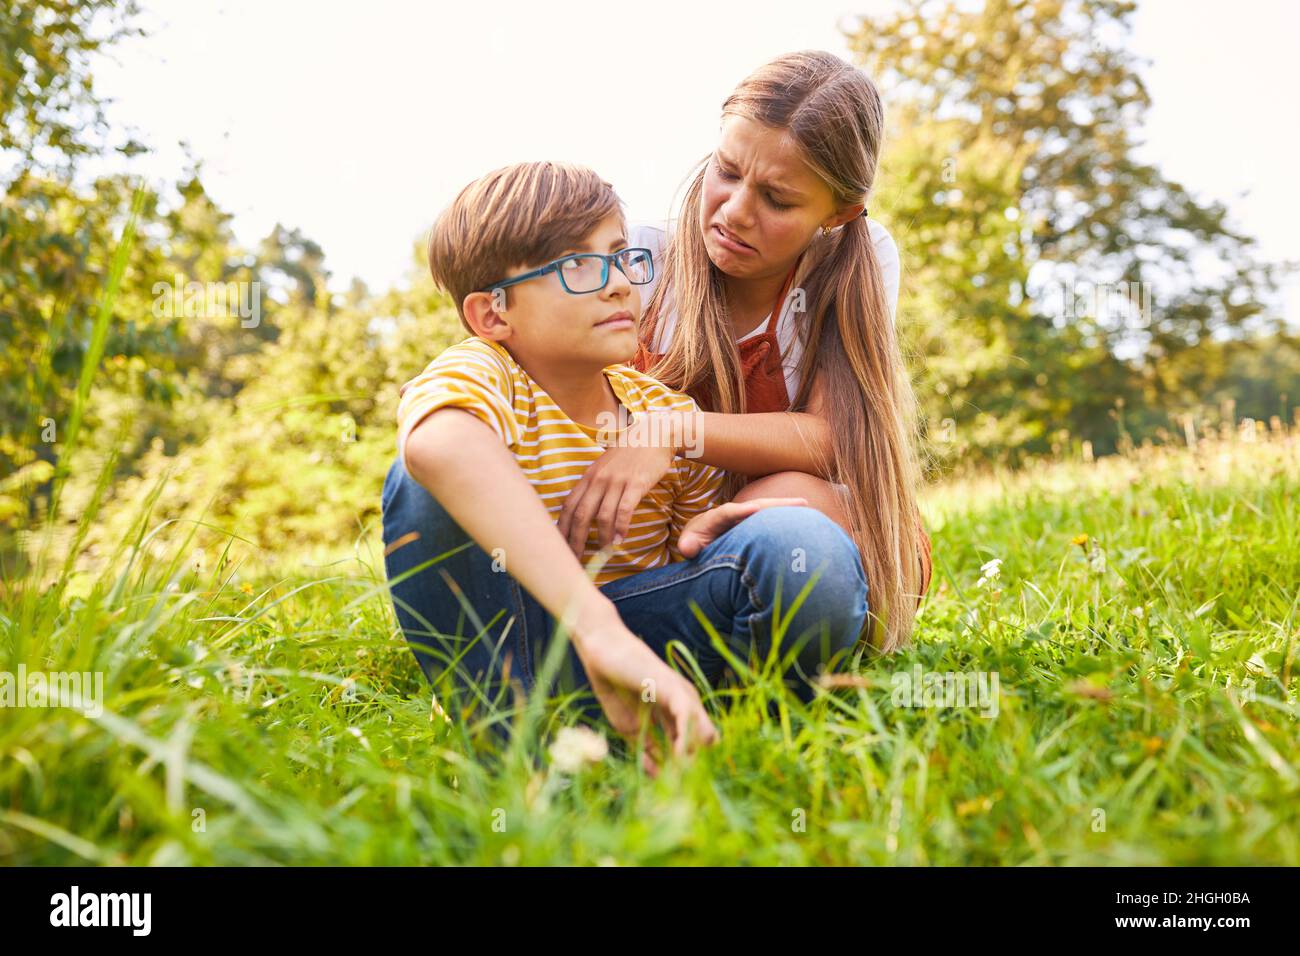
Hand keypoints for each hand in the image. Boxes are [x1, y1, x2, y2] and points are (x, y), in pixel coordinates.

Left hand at [556, 411, 683, 555]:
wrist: (654, 435)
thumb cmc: (629, 454)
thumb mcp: (604, 466)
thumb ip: (593, 486)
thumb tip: (583, 512)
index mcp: (588, 477)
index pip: (567, 506)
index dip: (561, 529)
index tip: (559, 547)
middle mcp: (598, 479)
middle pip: (580, 515)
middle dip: (576, 540)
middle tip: (575, 560)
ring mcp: (616, 481)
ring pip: (601, 516)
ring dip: (601, 538)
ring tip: (603, 554)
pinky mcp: (635, 483)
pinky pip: (624, 510)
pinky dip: (620, 527)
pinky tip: (620, 539)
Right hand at [574, 622, 719, 776]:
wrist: (601, 652)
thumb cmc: (614, 684)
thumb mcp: (629, 726)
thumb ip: (645, 749)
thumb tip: (656, 777)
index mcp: (677, 712)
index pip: (693, 748)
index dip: (683, 769)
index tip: (668, 787)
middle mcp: (687, 704)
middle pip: (704, 746)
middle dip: (689, 770)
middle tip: (671, 788)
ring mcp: (684, 696)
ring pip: (704, 736)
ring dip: (690, 762)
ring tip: (673, 779)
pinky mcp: (675, 689)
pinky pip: (690, 720)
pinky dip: (686, 742)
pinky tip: (677, 758)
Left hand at [676, 496, 809, 558]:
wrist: (701, 537)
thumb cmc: (695, 543)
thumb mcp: (689, 545)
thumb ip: (689, 545)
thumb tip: (688, 548)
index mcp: (716, 518)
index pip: (730, 512)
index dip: (741, 510)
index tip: (755, 509)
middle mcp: (734, 513)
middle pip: (756, 505)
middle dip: (776, 504)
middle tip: (800, 502)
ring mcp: (745, 517)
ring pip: (767, 510)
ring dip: (786, 508)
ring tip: (807, 506)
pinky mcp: (753, 523)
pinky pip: (771, 519)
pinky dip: (786, 517)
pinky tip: (805, 518)